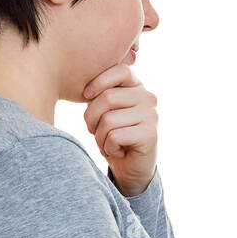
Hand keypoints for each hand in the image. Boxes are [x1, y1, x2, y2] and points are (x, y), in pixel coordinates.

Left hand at [82, 64, 157, 196]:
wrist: (131, 166)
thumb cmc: (114, 134)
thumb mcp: (106, 110)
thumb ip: (101, 94)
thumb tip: (85, 90)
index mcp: (137, 86)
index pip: (119, 71)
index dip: (98, 82)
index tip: (86, 96)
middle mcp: (148, 98)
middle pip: (108, 98)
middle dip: (91, 117)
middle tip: (93, 130)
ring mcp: (151, 116)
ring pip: (109, 120)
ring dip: (99, 137)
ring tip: (106, 143)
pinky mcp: (150, 135)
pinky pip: (115, 137)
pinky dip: (108, 148)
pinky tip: (116, 151)